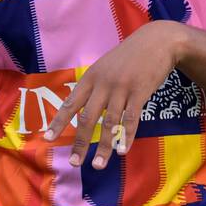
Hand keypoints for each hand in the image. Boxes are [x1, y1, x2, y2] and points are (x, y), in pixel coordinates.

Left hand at [46, 20, 186, 169]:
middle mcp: (103, 84)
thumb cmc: (130, 55)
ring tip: (99, 165)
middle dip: (80, 143)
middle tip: (75, 163)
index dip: (59, 123)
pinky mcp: (140, 93)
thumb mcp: (105, 65)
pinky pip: (131, 120)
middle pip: (88, 118)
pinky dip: (126, 137)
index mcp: (91, 77)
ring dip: (104, 147)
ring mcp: (122, 89)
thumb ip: (95, 85)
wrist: (157, 41)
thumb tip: (82, 107)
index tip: (48, 139)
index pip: (71, 104)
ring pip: (110, 123)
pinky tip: (122, 151)